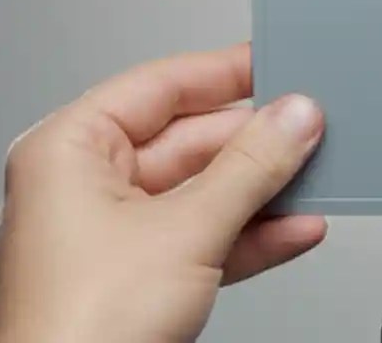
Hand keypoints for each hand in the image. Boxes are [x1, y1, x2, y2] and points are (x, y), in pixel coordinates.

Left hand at [0, 43, 326, 342]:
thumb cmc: (74, 329)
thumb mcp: (186, 230)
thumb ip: (251, 167)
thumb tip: (294, 118)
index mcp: (68, 151)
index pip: (159, 87)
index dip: (223, 73)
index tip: (276, 64)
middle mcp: (83, 187)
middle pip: (189, 143)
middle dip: (254, 144)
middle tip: (310, 130)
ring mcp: (112, 236)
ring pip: (202, 194)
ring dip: (261, 192)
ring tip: (314, 177)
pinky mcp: (139, 279)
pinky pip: (205, 238)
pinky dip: (250, 235)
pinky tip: (295, 228)